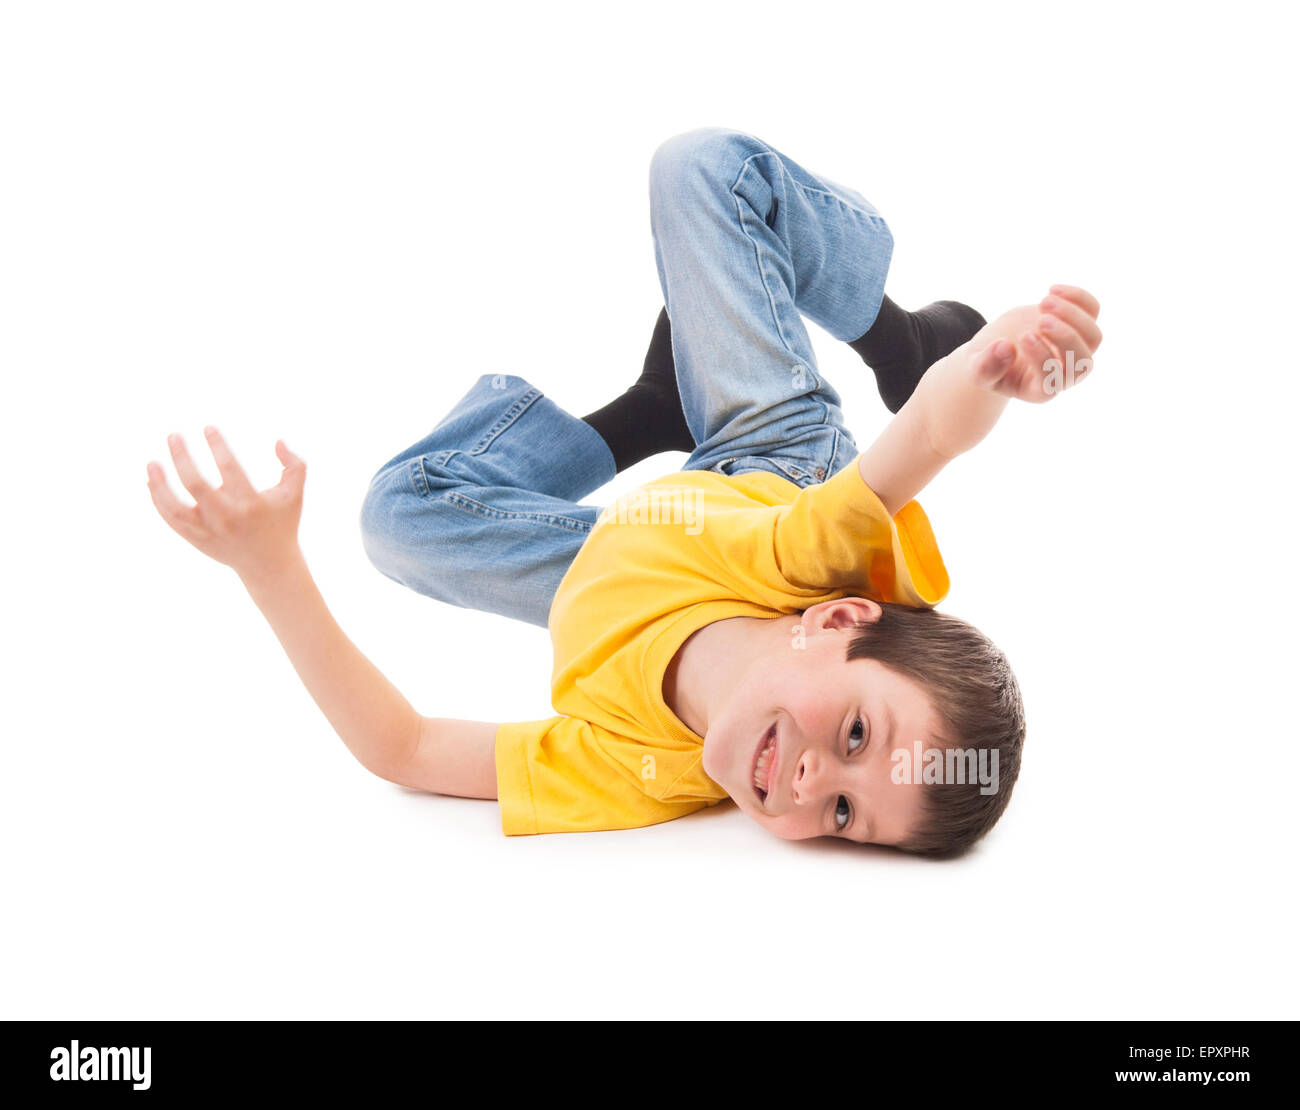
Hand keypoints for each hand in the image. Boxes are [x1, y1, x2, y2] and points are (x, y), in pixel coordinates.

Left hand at [147, 426, 306, 580]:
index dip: (217, 445)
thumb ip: (294, 464)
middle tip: (173, 435)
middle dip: (181, 457)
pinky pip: (171, 519)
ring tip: (152, 462)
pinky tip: (152, 479)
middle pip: (195, 484)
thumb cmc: (281, 522)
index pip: (229, 468)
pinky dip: (158, 499)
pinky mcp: (196, 539)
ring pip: (175, 506)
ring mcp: (209, 531)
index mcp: (251, 504)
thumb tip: (278, 441)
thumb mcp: (294, 494)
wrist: (268, 565)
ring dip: (160, 483)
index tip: (208, 428)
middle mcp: (227, 518)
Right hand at [965, 285, 1101, 402]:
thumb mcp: (976, 369)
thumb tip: (1005, 348)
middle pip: (1083, 363)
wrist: (999, 345)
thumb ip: (985, 366)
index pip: (1053, 380)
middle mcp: (1064, 374)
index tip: (1023, 336)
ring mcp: (1075, 349)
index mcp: (1040, 390)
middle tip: (1042, 320)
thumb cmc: (988, 361)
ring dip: (1073, 316)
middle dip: (1066, 339)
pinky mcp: (1078, 324)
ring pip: (1093, 337)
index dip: (1043, 358)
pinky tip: (1051, 290)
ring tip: (1044, 301)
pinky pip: (1092, 311)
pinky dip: (1078, 298)